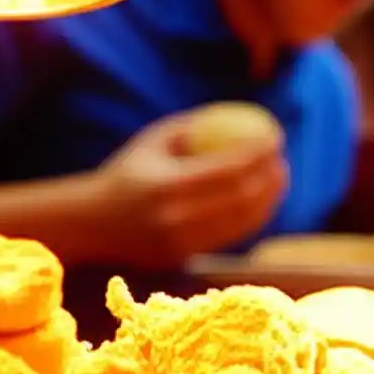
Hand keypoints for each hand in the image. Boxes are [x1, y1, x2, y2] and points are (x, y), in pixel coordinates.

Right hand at [90, 111, 288, 267]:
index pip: (228, 169)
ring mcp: (182, 242)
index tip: (276, 137)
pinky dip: (252, 218)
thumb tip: (242, 114)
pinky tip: (263, 201)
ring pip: (242, 222)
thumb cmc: (128, 171)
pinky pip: (230, 237)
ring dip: (269, 200)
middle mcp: (175, 218)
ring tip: (278, 179)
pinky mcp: (186, 258)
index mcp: (166, 185)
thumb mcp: (153, 140)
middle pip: (241, 198)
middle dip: (271, 177)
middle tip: (282, 161)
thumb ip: (195, 126)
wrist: (91, 223)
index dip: (259, 153)